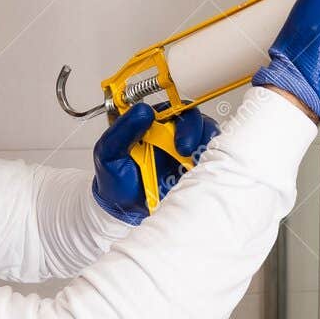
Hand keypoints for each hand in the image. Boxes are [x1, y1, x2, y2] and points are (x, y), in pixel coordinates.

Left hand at [91, 103, 218, 224]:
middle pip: (196, 121)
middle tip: (184, 150)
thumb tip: (142, 111)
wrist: (123, 208)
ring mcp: (185, 152)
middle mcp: (171, 135)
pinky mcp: (194, 169)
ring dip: (204, 148)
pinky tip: (197, 173)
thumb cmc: (115, 179)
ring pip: (207, 139)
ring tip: (192, 164)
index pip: (174, 109)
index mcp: (152, 124)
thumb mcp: (108, 152)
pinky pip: (211, 161)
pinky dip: (210, 164)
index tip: (174, 136)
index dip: (179, 118)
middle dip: (194, 133)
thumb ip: (122, 130)